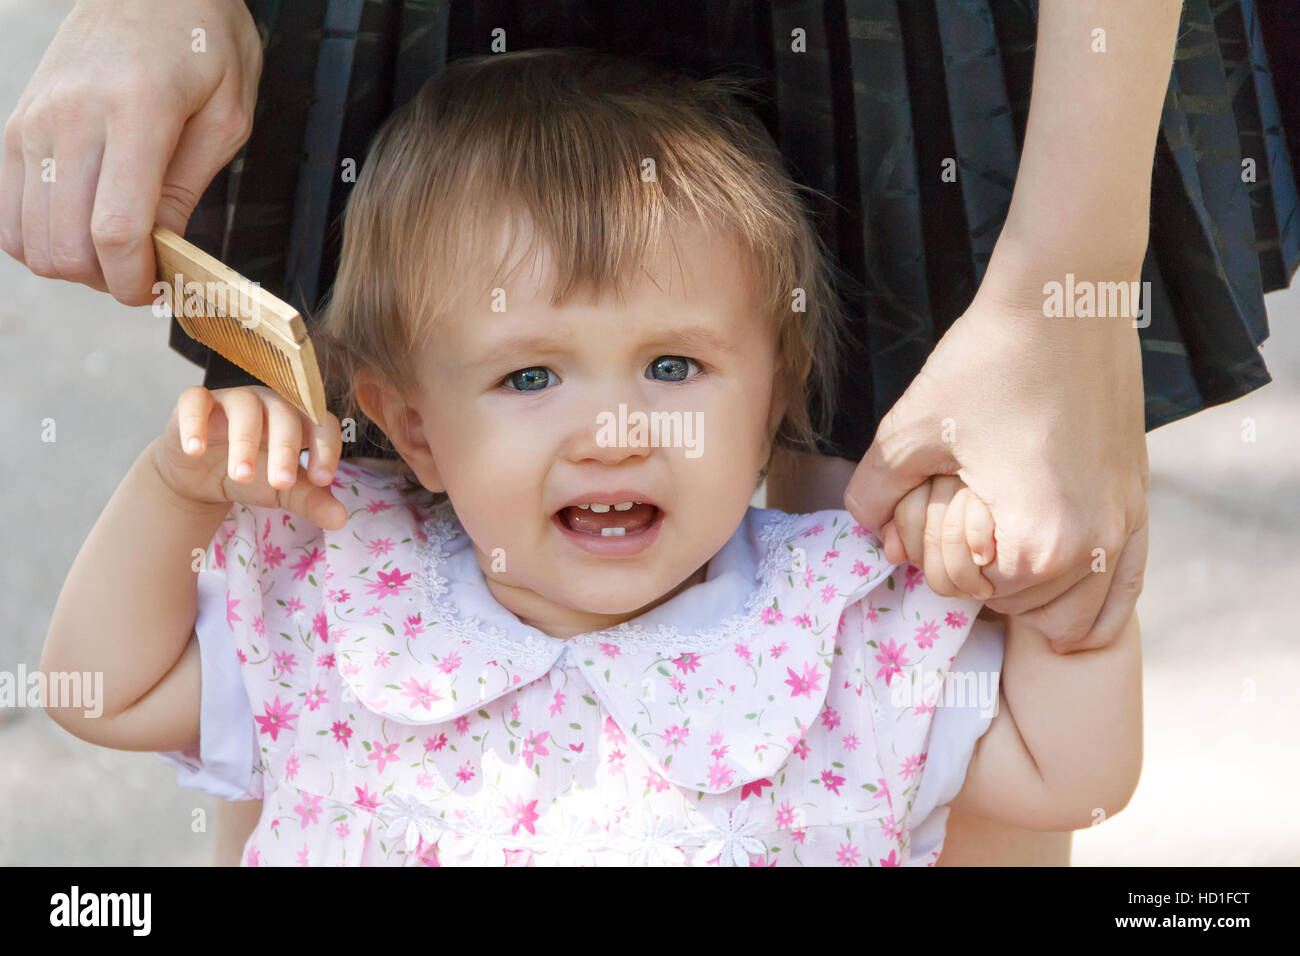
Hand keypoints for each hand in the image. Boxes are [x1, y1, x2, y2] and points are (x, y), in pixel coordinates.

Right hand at [0, 0, 261, 304]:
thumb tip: (163, 252)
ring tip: (115, 253)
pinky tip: (80, 232)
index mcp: (137, 113)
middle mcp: (72, 117)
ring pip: (30, 238)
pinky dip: (39, 241)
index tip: (159, 290)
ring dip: (74, 266)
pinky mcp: (14, 126)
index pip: (118, 230)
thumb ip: (189, 186)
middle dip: (108, 281)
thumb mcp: (228, 115)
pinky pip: (6, 214)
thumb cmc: (204, 42)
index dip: (135, 281)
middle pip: (67, 245)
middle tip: (144, 272)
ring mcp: (34, 121)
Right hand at [152, 385, 347, 529]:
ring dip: (244, 442)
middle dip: (286, 449)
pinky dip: (195, 422)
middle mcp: (269, 403)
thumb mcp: (284, 491)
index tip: (321, 480)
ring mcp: (233, 399)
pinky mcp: (196, 403)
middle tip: (281, 483)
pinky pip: (196, 401)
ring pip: (244, 408)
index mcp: (299, 420)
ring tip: (242, 476)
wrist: (202, 477)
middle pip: (284, 414)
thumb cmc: (253, 476)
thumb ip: (312, 501)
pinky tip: (196, 450)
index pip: (322, 423)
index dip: (326, 447)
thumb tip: (340, 520)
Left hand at [843, 259, 1149, 653]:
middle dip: (984, 578)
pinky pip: (1126, 586)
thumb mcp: (910, 429)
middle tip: (966, 521)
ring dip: (1036, 599)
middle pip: (1022, 609)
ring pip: (1077, 614)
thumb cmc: (985, 362)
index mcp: (1034, 543)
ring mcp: (1123, 526)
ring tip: (1003, 553)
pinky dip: (1096, 603)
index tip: (936, 508)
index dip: (936, 555)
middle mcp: (1091, 548)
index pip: (967, 592)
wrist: (1064, 299)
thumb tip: (871, 534)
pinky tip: (1069, 600)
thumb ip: (875, 492)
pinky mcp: (1138, 501)